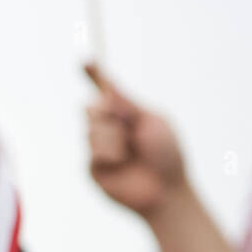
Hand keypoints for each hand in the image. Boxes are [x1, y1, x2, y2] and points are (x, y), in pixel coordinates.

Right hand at [85, 64, 187, 219]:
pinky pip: (92, 151)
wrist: (165, 191)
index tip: (85, 60)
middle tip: (126, 125)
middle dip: (106, 112)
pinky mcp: (92, 168)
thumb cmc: (166, 155)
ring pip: (91, 129)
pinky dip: (110, 154)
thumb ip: (128, 105)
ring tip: (129, 153)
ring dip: (113, 138)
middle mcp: (110, 129)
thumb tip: (107, 88)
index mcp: (127, 114)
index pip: (106, 91)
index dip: (94, 75)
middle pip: (92, 107)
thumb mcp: (151, 122)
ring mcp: (99, 148)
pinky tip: (122, 164)